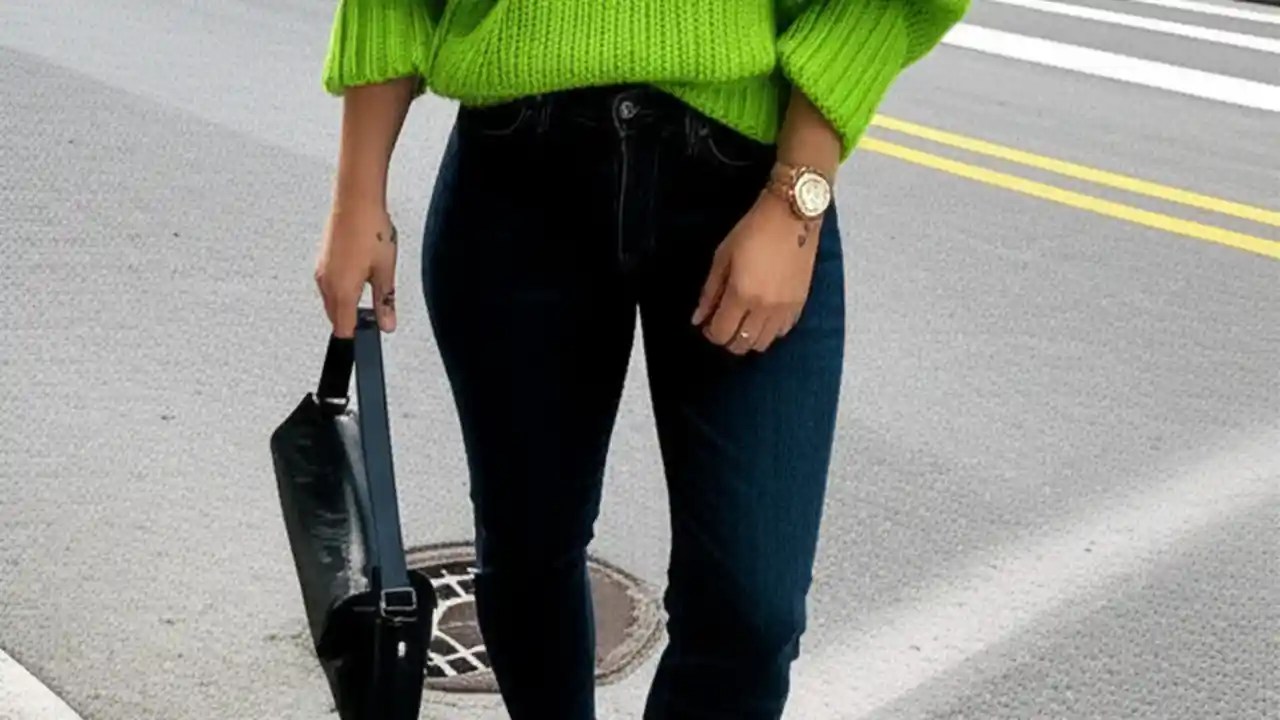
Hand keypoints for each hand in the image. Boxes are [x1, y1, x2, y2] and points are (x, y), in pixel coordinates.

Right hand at [314, 202, 398, 336]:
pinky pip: (329, 286)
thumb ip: (385, 302)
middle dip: (353, 321)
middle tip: (375, 315)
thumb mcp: (385, 271)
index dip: (356, 338)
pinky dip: (342, 289)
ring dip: (347, 304)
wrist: (355, 201)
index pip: (343, 329)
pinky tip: (358, 276)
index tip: (367, 340)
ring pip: (331, 302)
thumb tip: (387, 325)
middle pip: (336, 317)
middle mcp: (326, 284)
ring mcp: (321, 271)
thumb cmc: (370, 230)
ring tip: (370, 289)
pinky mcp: (322, 261)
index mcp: (342, 291)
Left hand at [692, 190, 820, 354]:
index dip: (710, 333)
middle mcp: (764, 308)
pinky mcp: (800, 304)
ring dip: (749, 338)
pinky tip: (762, 316)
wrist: (792, 216)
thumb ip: (709, 292)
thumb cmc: (752, 231)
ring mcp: (785, 309)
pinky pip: (782, 331)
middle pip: (742, 344)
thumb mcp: (722, 257)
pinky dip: (769, 331)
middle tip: (722, 323)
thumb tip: (698, 318)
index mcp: (741, 295)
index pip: (722, 333)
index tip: (707, 323)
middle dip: (727, 339)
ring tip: (743, 321)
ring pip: (763, 343)